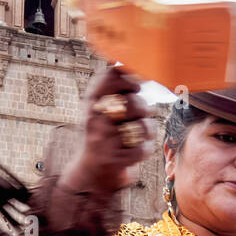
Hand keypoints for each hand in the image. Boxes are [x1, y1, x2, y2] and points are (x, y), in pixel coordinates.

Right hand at [61, 64, 154, 194]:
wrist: (90, 173)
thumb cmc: (100, 135)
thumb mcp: (98, 108)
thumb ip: (110, 86)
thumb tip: (126, 62)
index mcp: (91, 103)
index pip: (111, 77)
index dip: (129, 79)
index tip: (135, 87)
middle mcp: (95, 121)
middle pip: (133, 103)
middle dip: (143, 108)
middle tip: (139, 114)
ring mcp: (105, 142)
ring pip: (142, 127)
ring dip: (146, 130)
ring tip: (136, 134)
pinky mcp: (116, 161)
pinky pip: (143, 149)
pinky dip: (144, 150)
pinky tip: (134, 151)